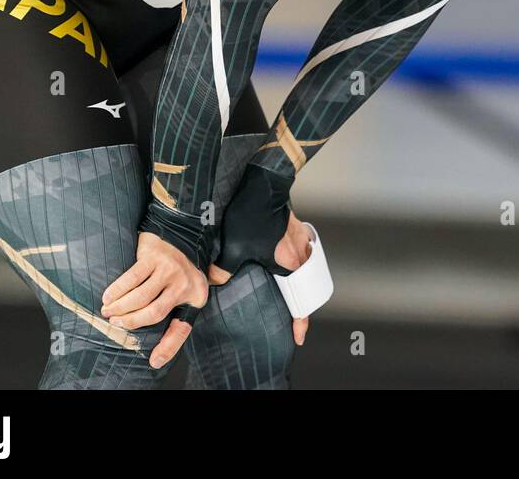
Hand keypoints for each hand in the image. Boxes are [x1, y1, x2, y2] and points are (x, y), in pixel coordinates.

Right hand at [101, 231, 209, 368]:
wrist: (183, 231)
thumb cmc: (182, 268)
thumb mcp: (191, 290)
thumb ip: (181, 313)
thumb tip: (160, 353)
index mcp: (195, 296)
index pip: (182, 327)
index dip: (168, 347)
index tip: (153, 361)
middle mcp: (184, 283)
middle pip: (153, 313)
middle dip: (131, 322)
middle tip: (116, 323)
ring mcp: (168, 269)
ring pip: (140, 297)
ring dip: (120, 308)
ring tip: (108, 311)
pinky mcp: (153, 257)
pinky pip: (131, 278)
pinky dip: (117, 290)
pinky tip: (108, 296)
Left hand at [209, 205, 313, 345]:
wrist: (265, 183)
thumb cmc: (253, 215)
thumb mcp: (232, 248)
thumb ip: (222, 270)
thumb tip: (214, 282)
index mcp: (290, 265)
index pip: (301, 302)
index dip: (299, 322)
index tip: (297, 336)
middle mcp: (302, 256)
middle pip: (305, 288)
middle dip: (298, 303)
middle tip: (288, 314)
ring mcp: (302, 241)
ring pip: (302, 270)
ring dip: (295, 282)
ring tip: (282, 289)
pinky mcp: (297, 230)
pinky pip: (298, 254)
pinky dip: (291, 264)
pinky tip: (275, 261)